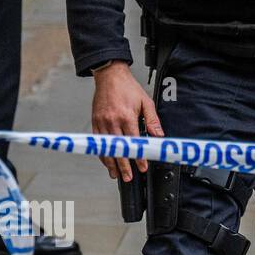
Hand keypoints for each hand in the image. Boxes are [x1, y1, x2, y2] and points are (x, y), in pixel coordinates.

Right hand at [91, 62, 162, 180]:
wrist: (110, 76)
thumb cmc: (128, 88)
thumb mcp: (146, 102)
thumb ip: (153, 120)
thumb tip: (159, 136)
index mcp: (126, 116)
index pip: (133, 142)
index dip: (138, 156)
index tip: (142, 167)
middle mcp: (112, 121)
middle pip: (118, 149)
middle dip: (123, 166)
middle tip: (129, 177)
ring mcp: (101, 122)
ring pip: (105, 148)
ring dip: (110, 163)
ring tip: (116, 175)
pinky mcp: (95, 122)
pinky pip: (97, 142)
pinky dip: (102, 153)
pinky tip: (106, 161)